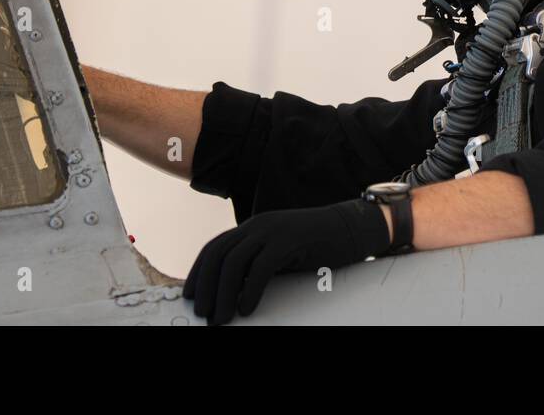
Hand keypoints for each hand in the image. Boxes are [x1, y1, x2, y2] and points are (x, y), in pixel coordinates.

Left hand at [184, 199, 389, 324]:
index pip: (215, 247)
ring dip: (223, 294)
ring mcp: (273, 230)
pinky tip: (247, 308)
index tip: (191, 296)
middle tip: (204, 314)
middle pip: (219, 254)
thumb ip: (258, 264)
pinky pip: (261, 268)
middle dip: (206, 287)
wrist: (352, 227)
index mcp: (254, 227)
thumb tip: (232, 293)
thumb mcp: (280, 253)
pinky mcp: (290, 240)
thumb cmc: (317, 245)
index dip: (198, 272)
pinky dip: (250, 291)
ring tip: (221, 318)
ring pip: (234, 262)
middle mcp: (258, 225)